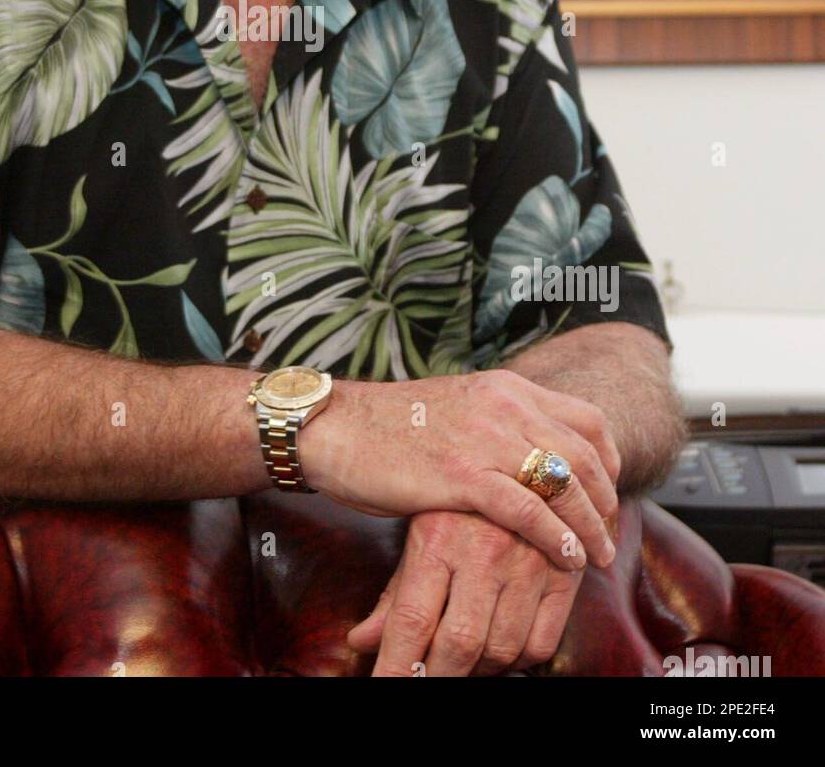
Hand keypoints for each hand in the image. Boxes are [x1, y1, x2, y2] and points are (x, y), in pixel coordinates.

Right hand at [303, 370, 618, 571]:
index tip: (608, 494)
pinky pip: (527, 510)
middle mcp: (504, 405)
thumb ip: (498, 423)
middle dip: (606, 500)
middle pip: (585, 454)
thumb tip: (528, 453)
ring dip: (590, 525)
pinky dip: (555, 537)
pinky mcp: (461, 474)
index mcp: (505, 387)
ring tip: (597, 556)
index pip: (586, 419)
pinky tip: (566, 559)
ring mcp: (484, 438)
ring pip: (565, 483)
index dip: (608, 461)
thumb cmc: (390, 427)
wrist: (336, 428)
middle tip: (610, 535)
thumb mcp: (459, 408)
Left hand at [346, 509, 586, 676]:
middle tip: (423, 681)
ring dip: (477, 670)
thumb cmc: (458, 502)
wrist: (525, 458)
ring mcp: (528, 562)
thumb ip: (394, 595)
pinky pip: (540, 644)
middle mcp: (484, 550)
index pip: (410, 619)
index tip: (386, 688)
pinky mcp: (563, 573)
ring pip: (501, 649)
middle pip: (459, 642)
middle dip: (436, 676)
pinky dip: (517, 660)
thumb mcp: (418, 536)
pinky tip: (498, 649)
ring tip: (459, 662)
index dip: (396, 666)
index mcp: (438, 538)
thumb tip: (360, 643)